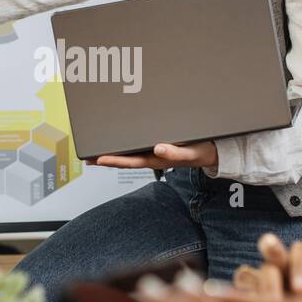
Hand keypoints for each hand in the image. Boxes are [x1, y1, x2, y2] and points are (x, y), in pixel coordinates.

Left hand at [87, 141, 217, 170]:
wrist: (214, 151)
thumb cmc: (202, 152)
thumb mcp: (192, 153)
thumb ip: (176, 153)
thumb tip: (158, 148)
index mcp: (158, 159)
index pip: (131, 161)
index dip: (114, 160)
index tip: (98, 158)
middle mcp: (152, 156)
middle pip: (124, 158)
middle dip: (106, 158)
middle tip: (88, 158)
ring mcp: (154, 151)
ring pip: (129, 153)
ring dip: (112, 151)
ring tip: (96, 151)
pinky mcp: (157, 144)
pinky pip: (137, 145)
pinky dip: (124, 142)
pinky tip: (117, 140)